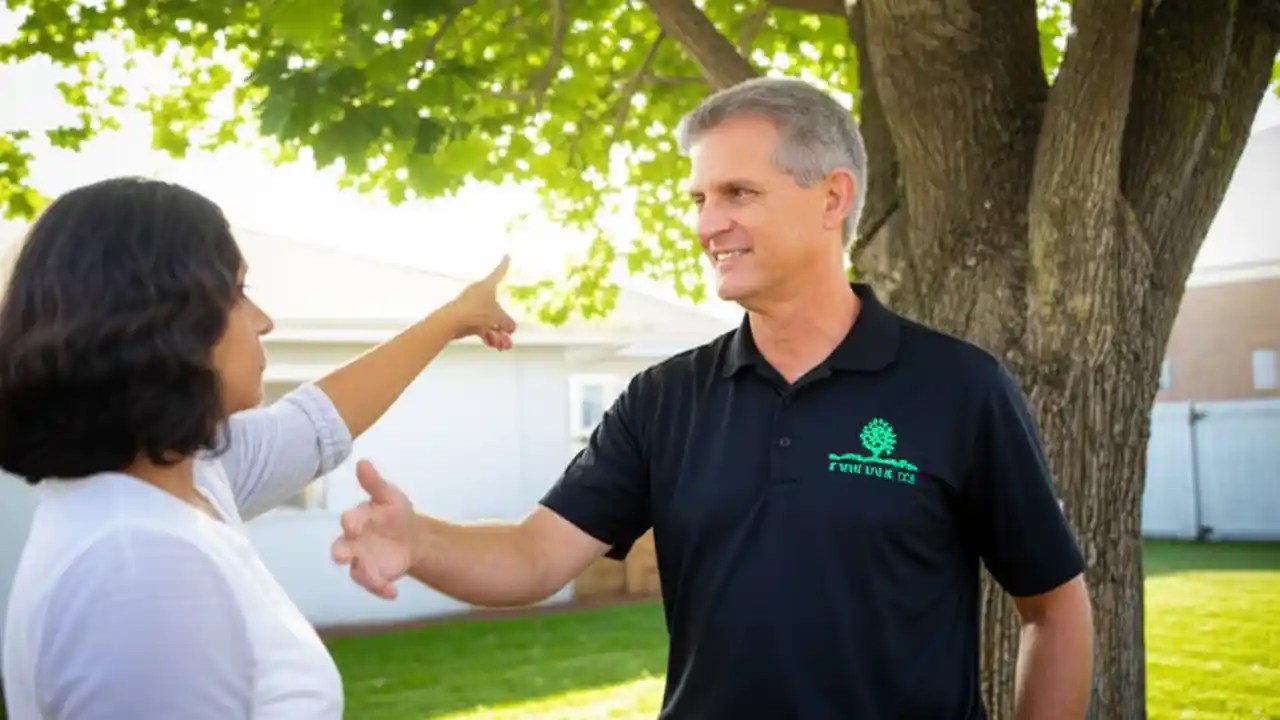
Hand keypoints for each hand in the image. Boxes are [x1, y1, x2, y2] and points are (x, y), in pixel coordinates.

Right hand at [331, 460, 416, 599]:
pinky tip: (393, 593)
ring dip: (365, 576)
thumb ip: (374, 483)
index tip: (354, 522)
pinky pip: (373, 584)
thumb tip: (363, 461)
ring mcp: (362, 561)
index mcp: (356, 520)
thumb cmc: (393, 513)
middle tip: (343, 557)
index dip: (350, 521)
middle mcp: (353, 542)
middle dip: (341, 553)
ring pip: (356, 571)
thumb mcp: (389, 495)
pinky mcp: (374, 575)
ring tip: (381, 582)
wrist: (411, 536)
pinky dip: (381, 589)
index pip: (348, 520)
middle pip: (340, 549)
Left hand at [445, 255, 516, 350]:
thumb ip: (507, 322)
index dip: (504, 265)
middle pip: (497, 308)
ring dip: (497, 334)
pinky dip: (488, 336)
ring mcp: (473, 307)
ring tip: (502, 346)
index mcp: (487, 286)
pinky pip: (481, 327)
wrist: (451, 323)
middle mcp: (480, 294)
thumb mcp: (498, 317)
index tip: (507, 255)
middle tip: (508, 337)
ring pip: (490, 321)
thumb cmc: (475, 313)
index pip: (499, 272)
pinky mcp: (467, 319)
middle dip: (503, 325)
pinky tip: (493, 345)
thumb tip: (510, 328)